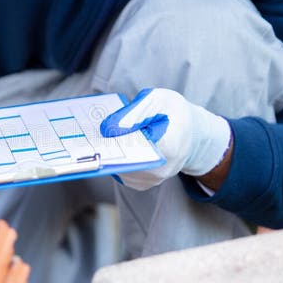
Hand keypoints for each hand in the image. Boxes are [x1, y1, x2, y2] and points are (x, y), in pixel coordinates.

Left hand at [100, 88, 231, 189]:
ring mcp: (152, 179)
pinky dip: (113, 160)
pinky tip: (111, 145)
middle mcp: (161, 169)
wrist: (188, 129)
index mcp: (169, 146)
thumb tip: (107, 129)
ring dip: (108, 154)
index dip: (115, 138)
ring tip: (103, 137)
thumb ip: (132, 113)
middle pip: (124, 162)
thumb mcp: (155, 100)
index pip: (134, 146)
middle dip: (108, 147)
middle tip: (94, 134)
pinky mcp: (143, 183)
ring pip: (120, 169)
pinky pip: (121, 173)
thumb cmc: (171, 111)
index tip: (101, 130)